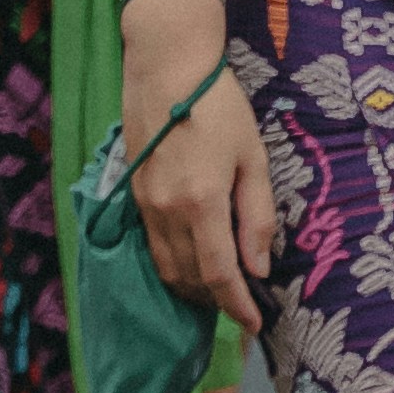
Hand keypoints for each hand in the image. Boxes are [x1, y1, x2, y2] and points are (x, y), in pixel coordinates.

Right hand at [119, 0, 274, 320]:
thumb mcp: (253, 158)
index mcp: (202, 203)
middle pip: (191, 279)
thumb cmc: (220, 107)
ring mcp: (145, 205)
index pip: (220, 276)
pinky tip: (193, 259)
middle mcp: (167, 212)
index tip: (255, 326)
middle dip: (218, 301)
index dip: (238, 308)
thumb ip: (256, 216)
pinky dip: (174, 265)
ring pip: (168, 269)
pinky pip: (153, 247)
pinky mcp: (134, 195)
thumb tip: (259, 268)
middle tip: (244, 305)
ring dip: (193, 288)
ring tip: (220, 289)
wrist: (166, 66)